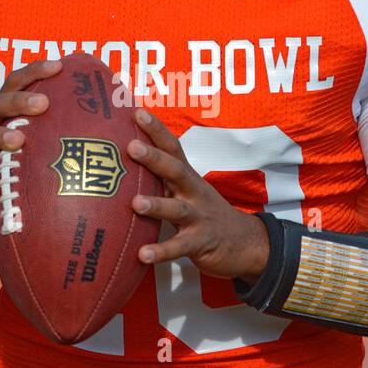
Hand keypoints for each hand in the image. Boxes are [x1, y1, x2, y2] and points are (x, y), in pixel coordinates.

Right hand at [0, 58, 61, 240]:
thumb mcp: (21, 139)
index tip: (59, 66)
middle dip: (20, 101)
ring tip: (18, 140)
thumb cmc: (1, 156)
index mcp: (3, 111)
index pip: (16, 83)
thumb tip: (98, 130)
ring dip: (0, 136)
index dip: (35, 72)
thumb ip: (47, 130)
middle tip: (43, 103)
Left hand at [128, 109, 269, 282]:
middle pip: (175, 171)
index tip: (137, 112)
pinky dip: (161, 251)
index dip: (156, 130)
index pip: (172, 148)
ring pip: (177, 210)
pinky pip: (179, 248)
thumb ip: (161, 178)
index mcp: (188, 178)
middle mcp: (194, 193)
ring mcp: (198, 218)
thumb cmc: (204, 214)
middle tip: (132, 147)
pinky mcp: (200, 243)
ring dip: (157, 206)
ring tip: (135, 204)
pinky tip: (143, 255)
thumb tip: (122, 164)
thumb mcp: (186, 191)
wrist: (245, 243)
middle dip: (154, 158)